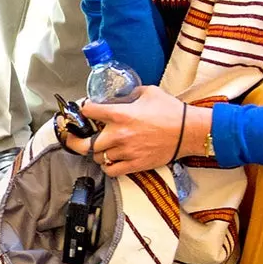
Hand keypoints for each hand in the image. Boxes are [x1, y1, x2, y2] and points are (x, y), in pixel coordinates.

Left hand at [61, 86, 204, 176]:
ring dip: (95, 152)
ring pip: (97, 157)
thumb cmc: (171, 111)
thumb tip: (119, 95)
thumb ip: (129, 94)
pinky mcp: (135, 164)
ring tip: (99, 146)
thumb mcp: (148, 92)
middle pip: (84, 144)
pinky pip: (111, 171)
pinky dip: (107, 166)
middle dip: (75, 140)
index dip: (83, 110)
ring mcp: (126, 152)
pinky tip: (109, 160)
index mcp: (120, 115)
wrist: (190, 131)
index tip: (83, 110)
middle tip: (72, 136)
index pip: (88, 112)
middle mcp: (119, 135)